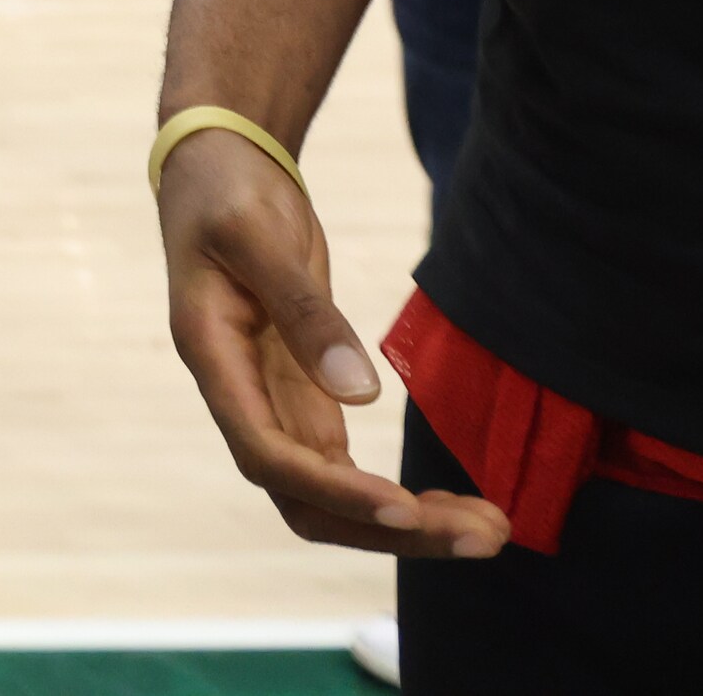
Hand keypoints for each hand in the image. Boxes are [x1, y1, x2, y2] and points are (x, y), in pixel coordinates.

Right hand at [158, 125, 508, 559]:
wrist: (217, 165)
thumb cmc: (226, 191)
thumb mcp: (258, 236)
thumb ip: (303, 312)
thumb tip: (360, 395)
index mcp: (213, 358)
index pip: (266, 454)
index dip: (334, 490)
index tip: (405, 507)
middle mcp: (239, 396)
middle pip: (305, 499)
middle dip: (388, 528)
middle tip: (485, 536)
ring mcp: (272, 400)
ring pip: (329, 494)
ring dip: (404, 522)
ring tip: (489, 528)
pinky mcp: (302, 392)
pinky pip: (346, 466)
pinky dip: (397, 494)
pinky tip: (451, 502)